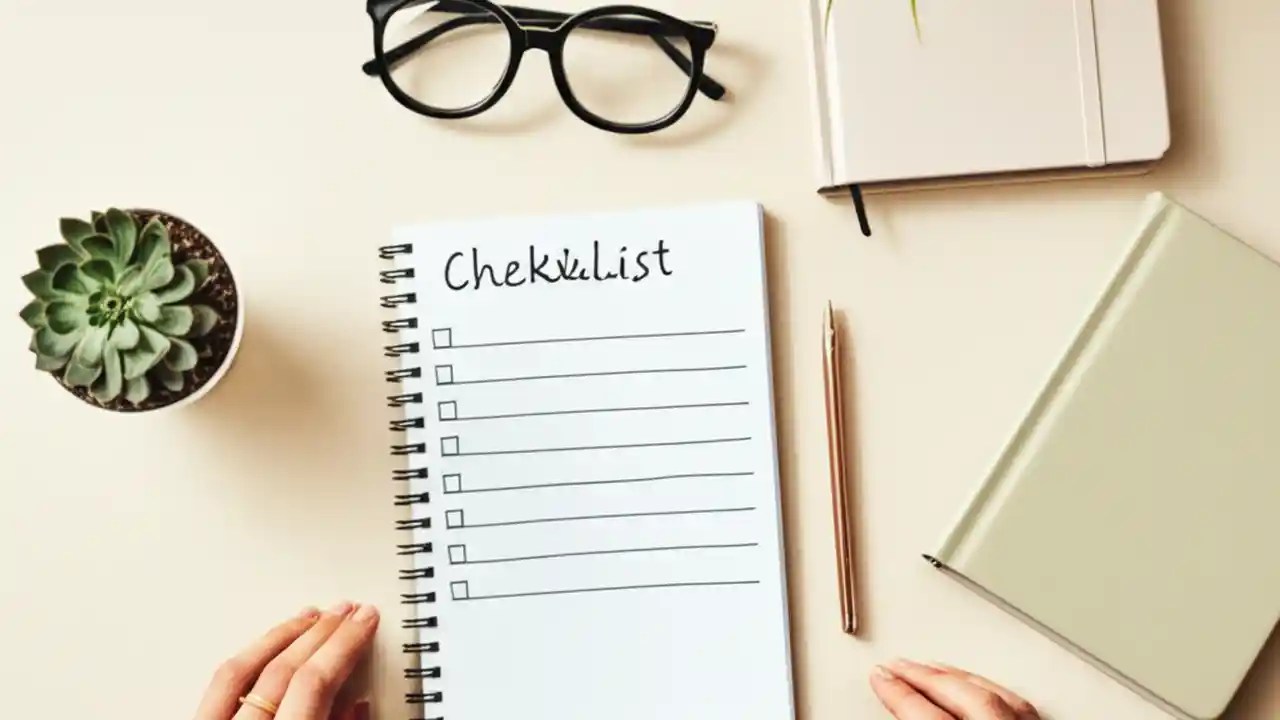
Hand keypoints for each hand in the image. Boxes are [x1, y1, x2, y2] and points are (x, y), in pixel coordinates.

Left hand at [194, 602, 378, 719]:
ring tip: (312, 614)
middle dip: (322, 633)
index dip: (344, 645)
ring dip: (284, 634)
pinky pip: (221, 682)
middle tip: (348, 610)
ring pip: (244, 666)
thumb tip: (355, 705)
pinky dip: (250, 654)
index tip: (364, 620)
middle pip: (282, 668)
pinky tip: (270, 642)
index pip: (314, 683)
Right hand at [870, 659, 1039, 718]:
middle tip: (896, 665)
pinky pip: (1020, 705)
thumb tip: (899, 708)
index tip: (881, 676)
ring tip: (930, 667)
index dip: (899, 692)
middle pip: (962, 694)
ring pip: (995, 693)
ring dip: (957, 675)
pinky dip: (992, 689)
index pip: (927, 715)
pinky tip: (977, 684)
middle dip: (923, 676)